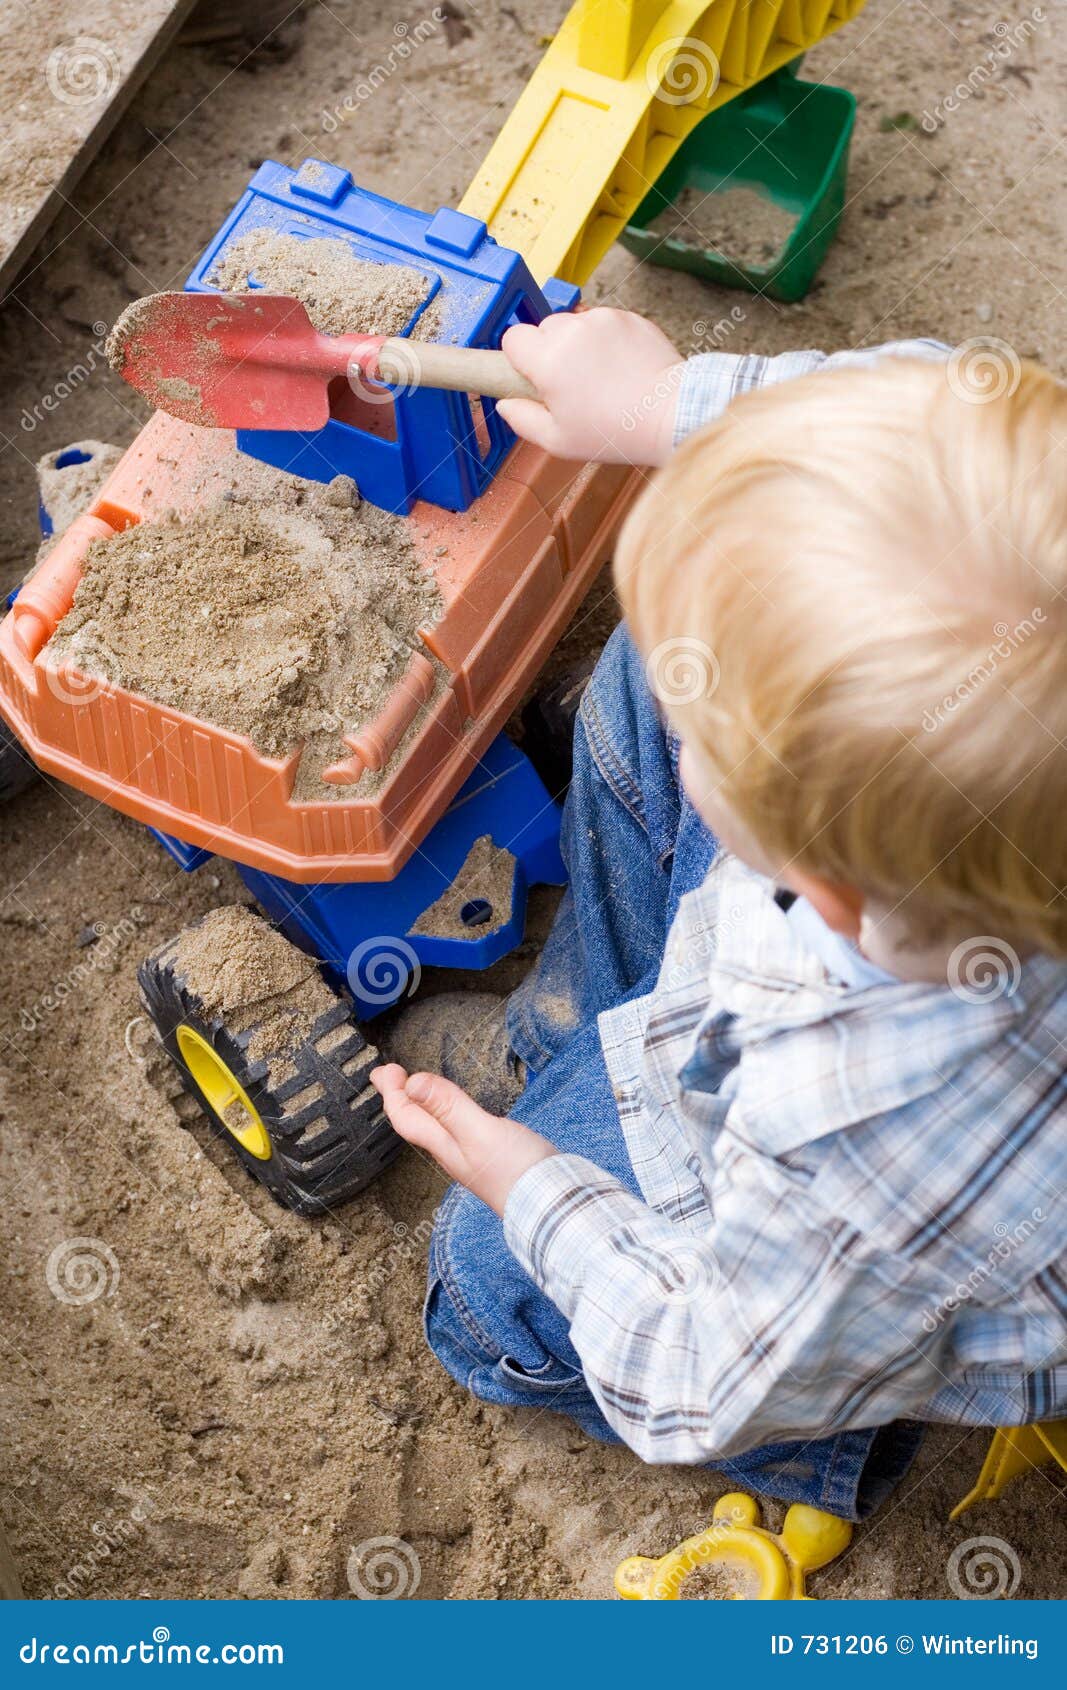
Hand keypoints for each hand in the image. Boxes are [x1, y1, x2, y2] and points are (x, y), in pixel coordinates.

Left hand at [370, 1064, 554, 1215]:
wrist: (555, 1206)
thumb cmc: (519, 1173)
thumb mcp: (480, 1132)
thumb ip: (448, 1107)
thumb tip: (412, 1083)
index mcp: (445, 1146)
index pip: (407, 1117)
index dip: (392, 1092)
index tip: (385, 1069)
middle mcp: (453, 1152)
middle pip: (417, 1122)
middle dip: (400, 1097)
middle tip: (387, 1075)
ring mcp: (472, 1155)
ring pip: (434, 1127)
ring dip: (421, 1105)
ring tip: (413, 1090)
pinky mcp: (491, 1155)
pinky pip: (455, 1130)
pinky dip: (445, 1114)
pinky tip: (454, 1112)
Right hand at [498, 307, 683, 465]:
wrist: (669, 414)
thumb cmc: (614, 432)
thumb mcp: (559, 440)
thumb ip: (523, 420)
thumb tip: (505, 404)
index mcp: (548, 359)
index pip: (513, 337)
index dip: (520, 358)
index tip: (534, 376)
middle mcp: (572, 330)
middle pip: (544, 328)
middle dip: (551, 350)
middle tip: (572, 382)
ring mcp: (602, 319)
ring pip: (574, 323)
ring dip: (578, 342)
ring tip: (600, 375)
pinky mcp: (627, 316)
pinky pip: (603, 322)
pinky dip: (606, 339)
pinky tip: (620, 366)